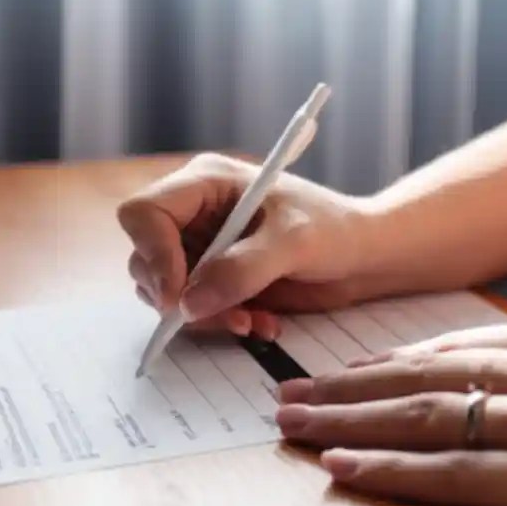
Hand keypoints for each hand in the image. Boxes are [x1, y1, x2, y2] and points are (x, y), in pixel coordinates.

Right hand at [118, 154, 374, 338]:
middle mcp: (193, 213)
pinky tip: (261, 322)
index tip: (178, 296)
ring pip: (166, 291)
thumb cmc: (335, 230)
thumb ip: (241, 269)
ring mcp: (200, 247)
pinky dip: (221, 322)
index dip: (153, 254)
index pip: (144, 213)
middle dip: (182, 296)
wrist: (362, 257)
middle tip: (227, 315)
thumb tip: (190, 303)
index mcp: (205, 183)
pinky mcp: (213, 279)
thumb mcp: (293, 242)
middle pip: (146, 258)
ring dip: (204, 316)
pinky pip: (192, 310)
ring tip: (252, 320)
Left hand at [275, 315, 506, 505]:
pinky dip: (392, 471)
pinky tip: (346, 471)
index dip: (390, 358)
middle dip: (346, 385)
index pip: (455, 345)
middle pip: (420, 375)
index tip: (346, 368)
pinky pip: (455, 475)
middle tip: (287, 394)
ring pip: (421, 417)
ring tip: (292, 426)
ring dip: (347, 422)